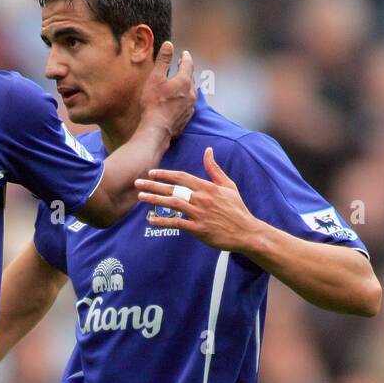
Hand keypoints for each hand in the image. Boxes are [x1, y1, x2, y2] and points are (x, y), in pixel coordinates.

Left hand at [135, 147, 261, 251]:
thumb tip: (208, 150)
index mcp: (208, 187)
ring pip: (173, 204)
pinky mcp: (199, 229)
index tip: (151, 173)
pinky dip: (163, 221)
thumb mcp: (228, 186)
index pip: (182, 177)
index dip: (165, 174)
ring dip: (155, 200)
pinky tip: (151, 219)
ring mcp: (199, 214)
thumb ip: (214, 169)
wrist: (246, 232)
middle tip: (137, 183)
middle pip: (173, 189)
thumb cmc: (237, 209)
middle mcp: (202, 198)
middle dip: (153, 185)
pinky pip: (177, 223)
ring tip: (140, 197)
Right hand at [139, 42, 196, 142]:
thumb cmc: (154, 103)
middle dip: (186, 70)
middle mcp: (191, 93)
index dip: (185, 57)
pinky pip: (188, 103)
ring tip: (180, 82)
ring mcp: (190, 107)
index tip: (184, 53)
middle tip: (181, 65)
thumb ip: (163, 60)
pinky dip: (184, 98)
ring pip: (191, 91)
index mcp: (185, 81)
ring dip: (186, 85)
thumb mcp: (156, 78)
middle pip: (191, 77)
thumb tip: (169, 44)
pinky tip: (179, 100)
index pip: (188, 63)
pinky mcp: (186, 117)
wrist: (157, 130)